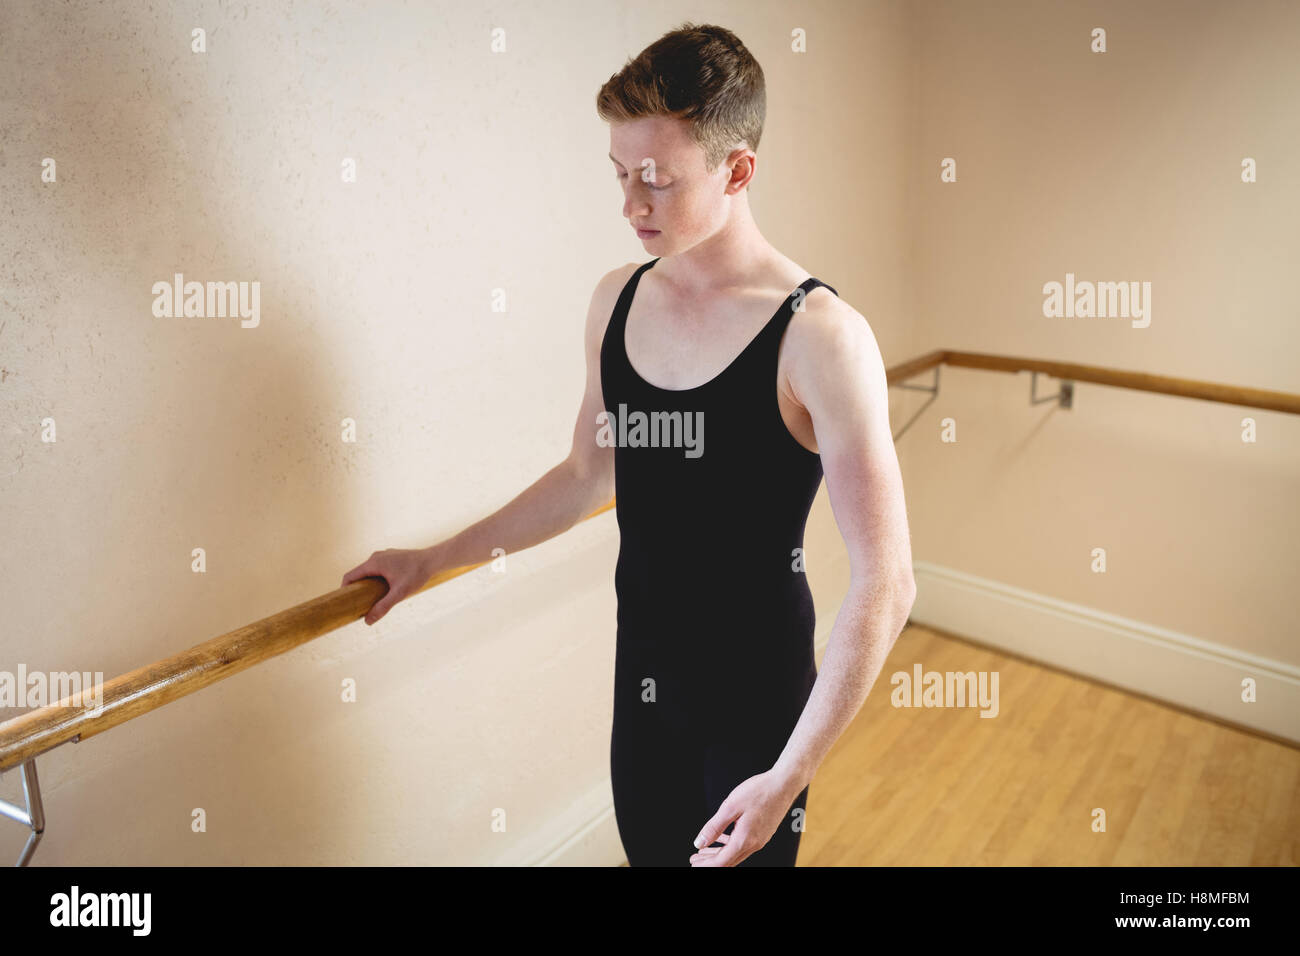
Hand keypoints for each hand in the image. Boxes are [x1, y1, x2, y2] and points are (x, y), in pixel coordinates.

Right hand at [340, 546, 438, 624]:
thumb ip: (383, 607)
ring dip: (366, 585)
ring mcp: (384, 556)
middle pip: (358, 574)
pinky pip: (377, 569)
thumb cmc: (417, 574)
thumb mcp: (399, 593)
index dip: (344, 590)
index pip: (350, 576)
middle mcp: (376, 556)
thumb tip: (367, 621)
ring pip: (368, 572)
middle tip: (357, 606)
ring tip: (369, 601)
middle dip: (356, 590)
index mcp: (373, 562)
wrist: (434, 560)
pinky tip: (382, 592)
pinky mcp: (391, 558)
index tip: (344, 604)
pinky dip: (375, 580)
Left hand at [689, 769, 803, 866]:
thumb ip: (714, 827)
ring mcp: (760, 839)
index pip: (721, 862)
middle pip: (729, 861)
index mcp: (745, 839)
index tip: (693, 862)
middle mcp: (754, 844)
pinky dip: (730, 845)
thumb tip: (700, 842)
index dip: (706, 865)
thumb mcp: (730, 806)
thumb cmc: (760, 791)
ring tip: (705, 850)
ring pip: (736, 854)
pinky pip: (743, 845)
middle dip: (710, 862)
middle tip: (695, 859)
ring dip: (719, 854)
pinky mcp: (763, 833)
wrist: (784, 784)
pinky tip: (722, 838)